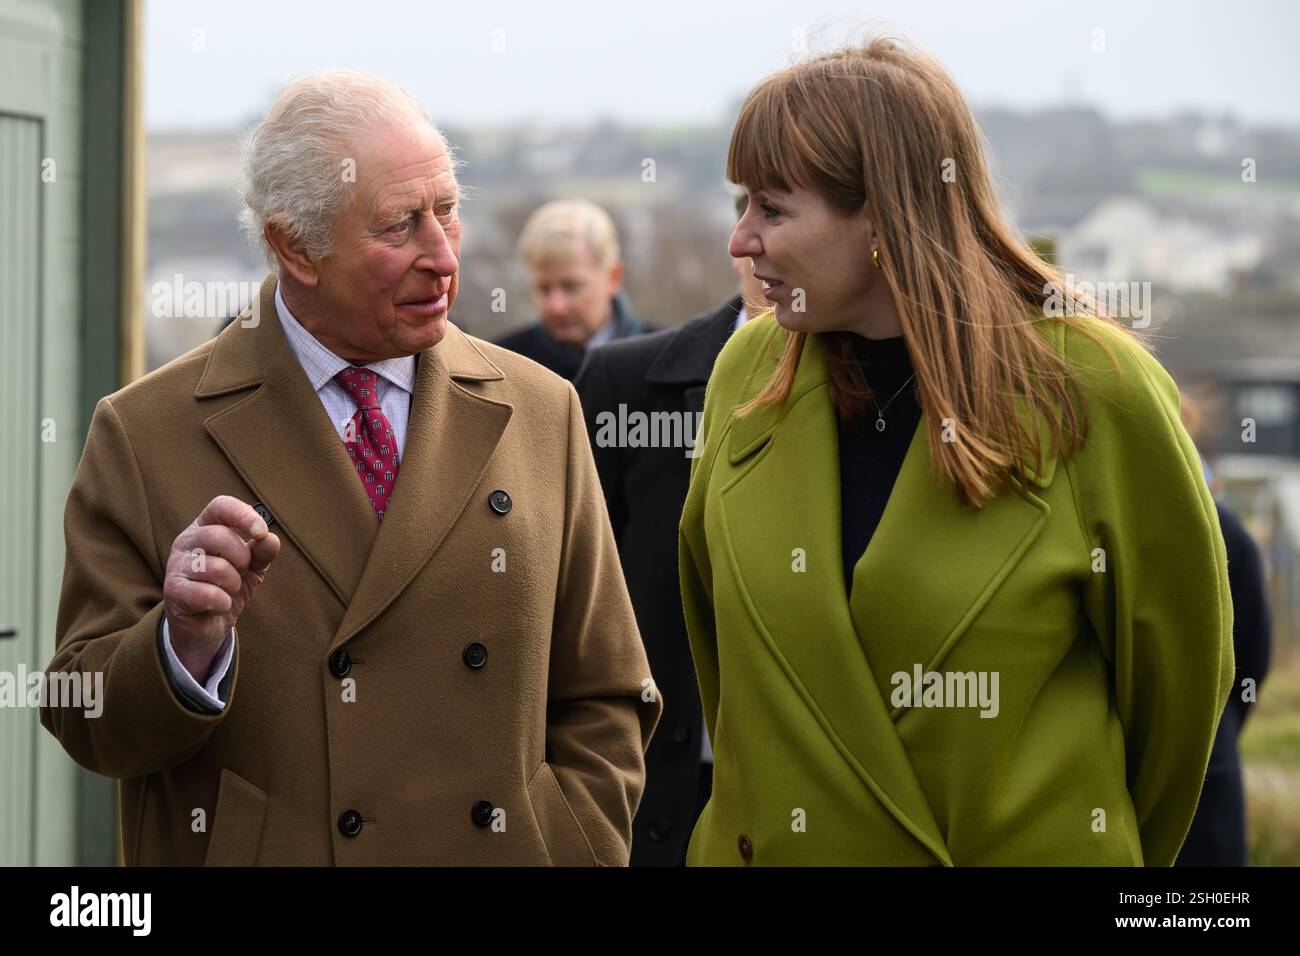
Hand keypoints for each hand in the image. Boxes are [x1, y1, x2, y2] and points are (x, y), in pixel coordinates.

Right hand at [163, 496, 279, 681]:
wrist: (205, 625)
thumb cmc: (227, 587)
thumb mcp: (251, 567)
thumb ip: (262, 551)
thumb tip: (270, 539)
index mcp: (205, 527)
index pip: (221, 506)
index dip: (243, 515)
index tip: (261, 533)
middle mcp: (186, 541)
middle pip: (218, 536)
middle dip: (242, 558)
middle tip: (241, 571)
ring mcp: (176, 565)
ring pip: (215, 567)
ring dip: (233, 584)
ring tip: (229, 590)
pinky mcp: (173, 591)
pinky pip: (207, 594)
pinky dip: (223, 602)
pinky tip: (220, 605)